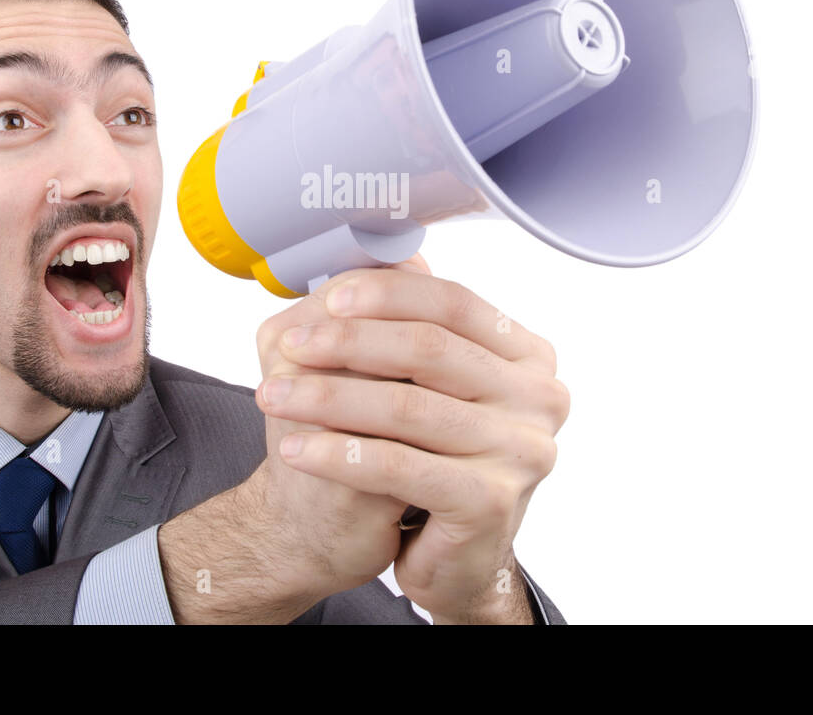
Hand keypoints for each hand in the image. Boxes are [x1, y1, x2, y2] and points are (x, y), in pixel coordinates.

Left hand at [259, 257, 568, 622]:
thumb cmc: (428, 460)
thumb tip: (375, 254)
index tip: (328, 298)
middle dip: (347, 342)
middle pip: (429, 349)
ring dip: (327, 397)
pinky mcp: (492, 500)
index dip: (386, 295)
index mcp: (528, 356)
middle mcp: (539, 397)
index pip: (454, 303)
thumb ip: (411, 325)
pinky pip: (398, 464)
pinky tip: (295, 448)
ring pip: (407, 405)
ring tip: (272, 396)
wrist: (444, 559)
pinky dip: (339, 453)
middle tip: (289, 346)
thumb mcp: (424, 386)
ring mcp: (522, 450)